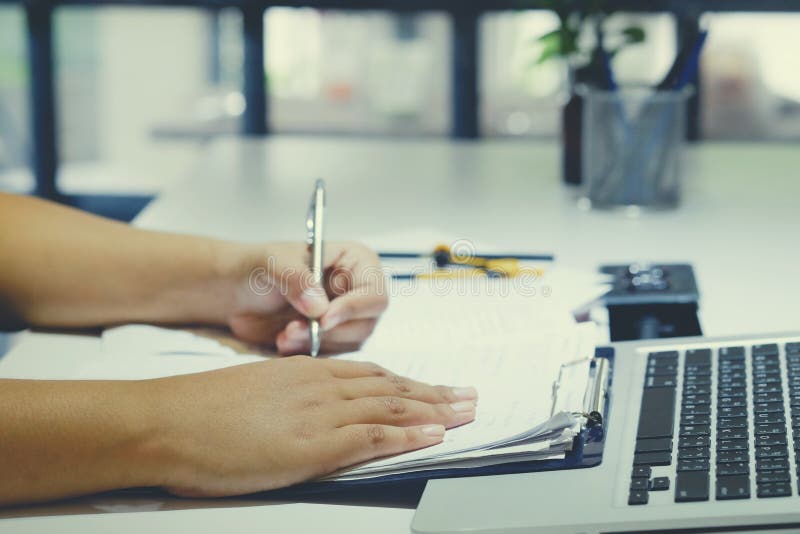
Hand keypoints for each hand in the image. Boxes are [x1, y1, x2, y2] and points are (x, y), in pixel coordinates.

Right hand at [146, 356, 477, 496]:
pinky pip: (373, 436)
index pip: (372, 374)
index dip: (408, 383)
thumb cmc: (202, 411)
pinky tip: (433, 434)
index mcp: (307, 372)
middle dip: (434, 393)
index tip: (433, 388)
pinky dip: (408, 435)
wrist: (169, 420)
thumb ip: (292, 398)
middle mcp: (321, 386)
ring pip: (391, 406)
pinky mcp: (314, 444)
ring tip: (467, 412)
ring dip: (435, 410)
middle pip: (392, 387)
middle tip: (469, 397)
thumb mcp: (257, 394)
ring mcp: (320, 413)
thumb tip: (314, 413)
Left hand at [223, 241, 386, 354]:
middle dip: (328, 332)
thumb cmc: (257, 266)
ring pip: (349, 344)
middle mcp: (358, 290)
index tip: (323, 320)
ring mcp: (346, 317)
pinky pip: (331, 356)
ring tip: (283, 333)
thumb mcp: (272, 262)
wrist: (234, 292)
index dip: (354, 309)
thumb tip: (320, 307)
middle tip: (293, 329)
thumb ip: (296, 278)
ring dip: (315, 344)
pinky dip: (307, 352)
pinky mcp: (331, 339)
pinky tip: (283, 339)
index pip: (374, 294)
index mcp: (356, 261)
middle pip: (366, 324)